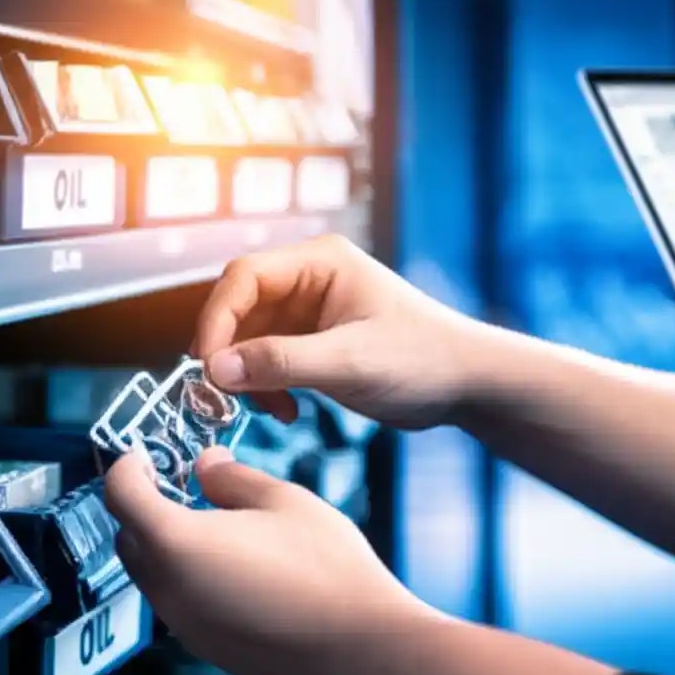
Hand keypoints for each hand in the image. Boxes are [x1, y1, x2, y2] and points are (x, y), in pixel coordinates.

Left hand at [104, 445, 436, 674]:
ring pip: (151, 573)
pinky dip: (186, 577)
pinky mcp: (205, 647)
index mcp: (177, 542)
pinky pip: (178, 602)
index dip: (126, 468)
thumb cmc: (327, 569)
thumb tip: (206, 465)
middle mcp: (168, 588)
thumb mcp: (283, 500)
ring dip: (165, 545)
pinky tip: (231, 565)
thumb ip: (232, 478)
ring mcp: (184, 624)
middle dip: (143, 507)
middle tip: (176, 484)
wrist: (364, 650)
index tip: (143, 458)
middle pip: (128, 538)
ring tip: (211, 524)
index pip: (121, 495)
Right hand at [193, 234, 485, 428]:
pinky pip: (267, 360)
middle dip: (227, 352)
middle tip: (220, 394)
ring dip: (245, 375)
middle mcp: (308, 280)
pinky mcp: (311, 343)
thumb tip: (215, 369)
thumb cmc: (422, 359)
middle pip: (239, 307)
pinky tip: (285, 412)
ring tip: (263, 408)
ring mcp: (308, 312)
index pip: (243, 277)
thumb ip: (281, 362)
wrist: (467, 384)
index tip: (207, 365)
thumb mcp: (349, 362)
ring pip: (248, 338)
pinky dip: (265, 387)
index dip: (217, 319)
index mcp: (319, 262)